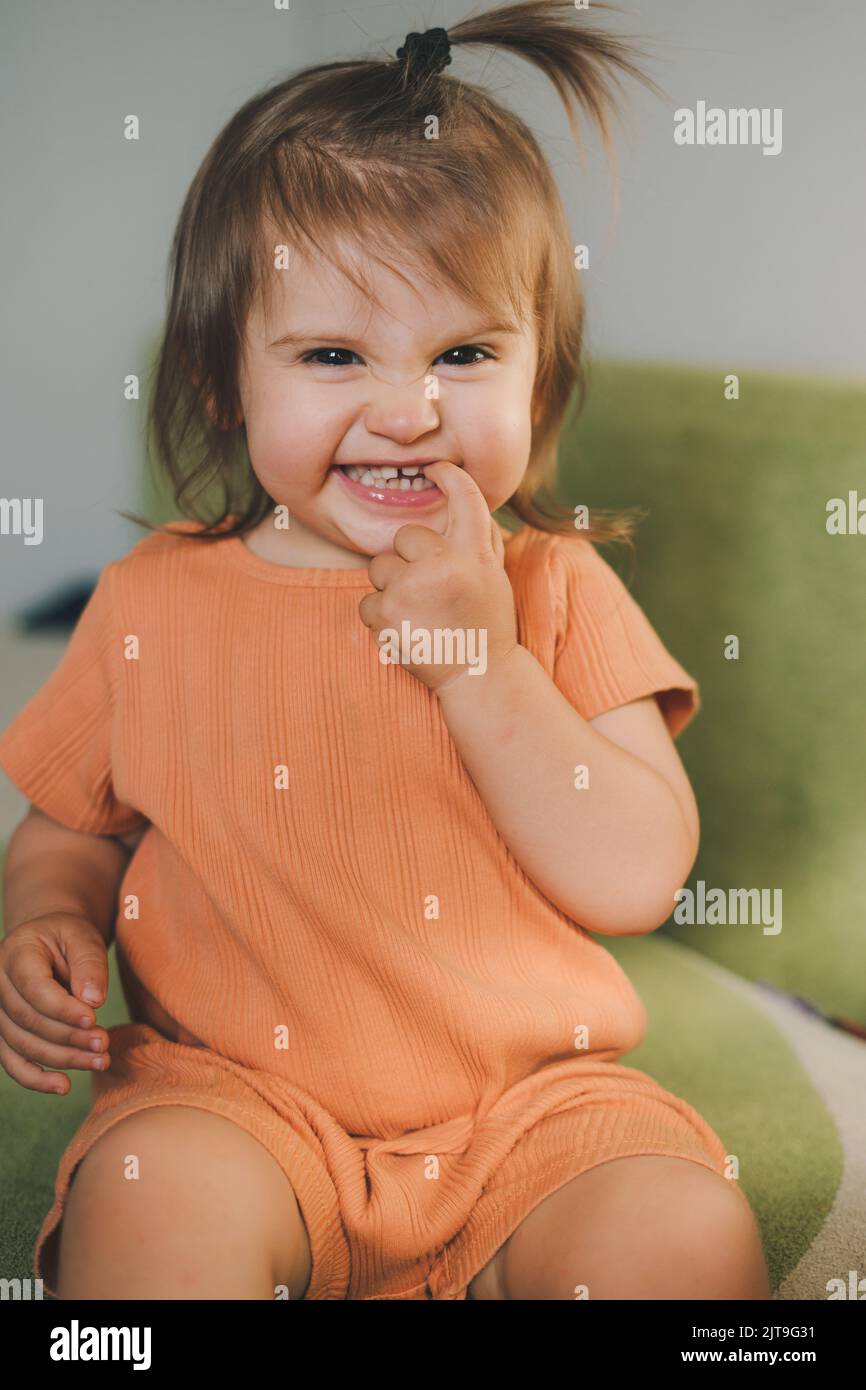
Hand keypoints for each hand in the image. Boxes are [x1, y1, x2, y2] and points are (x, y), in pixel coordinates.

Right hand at [0, 912, 111, 1094]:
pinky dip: (36, 1079)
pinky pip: (12, 1062)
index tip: (93, 1019)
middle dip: (69, 1036)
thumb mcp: (83, 937)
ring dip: (62, 1059)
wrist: (48, 941)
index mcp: (15, 954)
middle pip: (29, 1020)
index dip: (63, 1009)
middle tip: (104, 1043)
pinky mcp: (3, 1033)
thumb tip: (92, 1000)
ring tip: (99, 1061)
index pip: (35, 989)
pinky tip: (65, 1086)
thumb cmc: (68, 938)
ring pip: (22, 1045)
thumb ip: (89, 964)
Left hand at [358, 460, 518, 692]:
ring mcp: (411, 589)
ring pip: (380, 568)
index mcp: (473, 553)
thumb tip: (461, 497)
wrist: (478, 675)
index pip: (464, 498)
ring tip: (419, 612)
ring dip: (392, 587)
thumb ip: (479, 538)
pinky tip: (407, 629)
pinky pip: (367, 601)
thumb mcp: (493, 575)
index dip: (449, 476)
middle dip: (410, 558)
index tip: (437, 469)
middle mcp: (443, 565)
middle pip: (405, 536)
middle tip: (431, 588)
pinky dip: (380, 616)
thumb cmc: (486, 621)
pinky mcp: (386, 614)